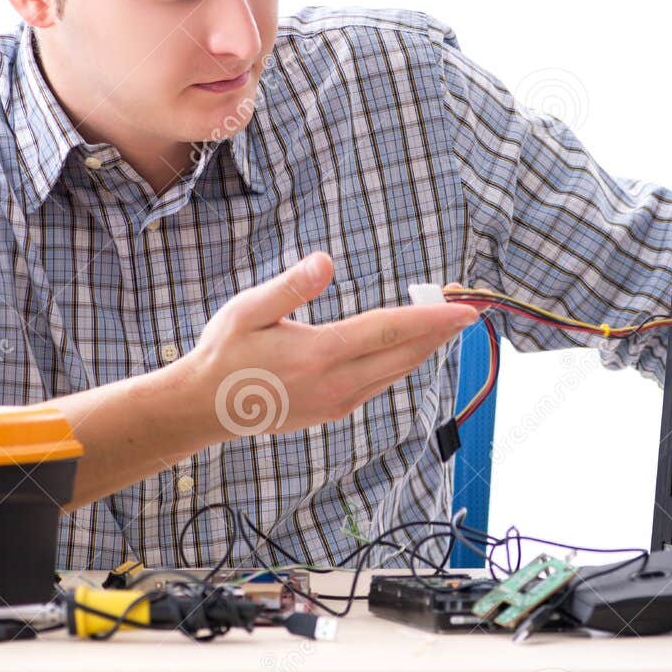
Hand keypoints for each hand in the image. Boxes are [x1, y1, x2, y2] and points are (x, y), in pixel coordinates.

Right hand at [183, 253, 480, 437]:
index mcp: (320, 353)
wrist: (204, 408)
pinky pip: (381, 384)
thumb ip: (290, 286)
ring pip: (396, 372)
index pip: (389, 331)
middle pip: (404, 354)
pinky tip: (408, 347)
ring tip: (446, 321)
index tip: (466, 309)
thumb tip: (324, 261)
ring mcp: (338, 402)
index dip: (431, 319)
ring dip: (424, 347)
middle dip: (439, 331)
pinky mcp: (334, 410)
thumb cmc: (224, 352)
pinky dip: (401, 363)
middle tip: (467, 307)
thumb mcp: (248, 310)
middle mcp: (337, 383)